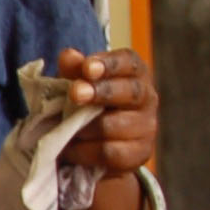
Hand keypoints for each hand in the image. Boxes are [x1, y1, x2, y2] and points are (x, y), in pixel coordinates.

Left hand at [55, 48, 155, 175]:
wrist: (93, 147)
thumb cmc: (85, 105)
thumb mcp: (75, 84)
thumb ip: (73, 70)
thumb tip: (69, 55)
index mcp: (133, 73)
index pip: (129, 63)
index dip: (110, 64)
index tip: (88, 67)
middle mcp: (147, 97)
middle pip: (130, 92)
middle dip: (100, 92)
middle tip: (75, 93)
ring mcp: (146, 127)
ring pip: (113, 125)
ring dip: (83, 128)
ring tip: (63, 129)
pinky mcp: (139, 153)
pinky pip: (109, 152)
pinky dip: (84, 151)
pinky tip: (70, 149)